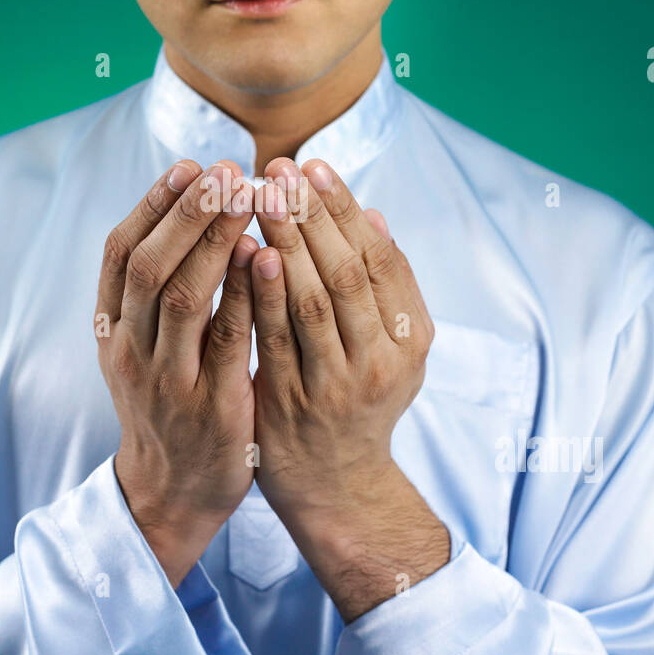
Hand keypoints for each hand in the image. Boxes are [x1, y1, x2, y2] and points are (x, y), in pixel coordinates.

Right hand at [95, 158, 256, 584]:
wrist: (171, 493)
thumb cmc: (167, 404)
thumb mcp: (139, 348)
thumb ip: (151, 292)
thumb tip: (181, 211)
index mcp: (110, 330)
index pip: (119, 253)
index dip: (152, 206)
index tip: (189, 166)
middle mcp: (130, 350)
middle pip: (149, 267)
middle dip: (186, 213)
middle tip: (224, 170)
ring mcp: (167, 380)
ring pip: (182, 298)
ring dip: (214, 243)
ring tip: (247, 198)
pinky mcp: (209, 406)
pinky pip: (226, 341)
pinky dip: (243, 296)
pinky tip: (266, 259)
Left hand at [248, 157, 434, 528]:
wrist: (337, 487)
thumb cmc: (360, 400)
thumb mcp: (393, 348)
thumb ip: (386, 286)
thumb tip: (374, 215)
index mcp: (408, 338)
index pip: (377, 258)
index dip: (344, 209)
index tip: (314, 167)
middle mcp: (378, 361)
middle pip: (345, 273)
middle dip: (312, 215)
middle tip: (280, 167)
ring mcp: (335, 385)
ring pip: (312, 301)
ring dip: (285, 243)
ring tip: (261, 194)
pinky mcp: (290, 403)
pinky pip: (273, 339)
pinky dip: (260, 293)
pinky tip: (245, 252)